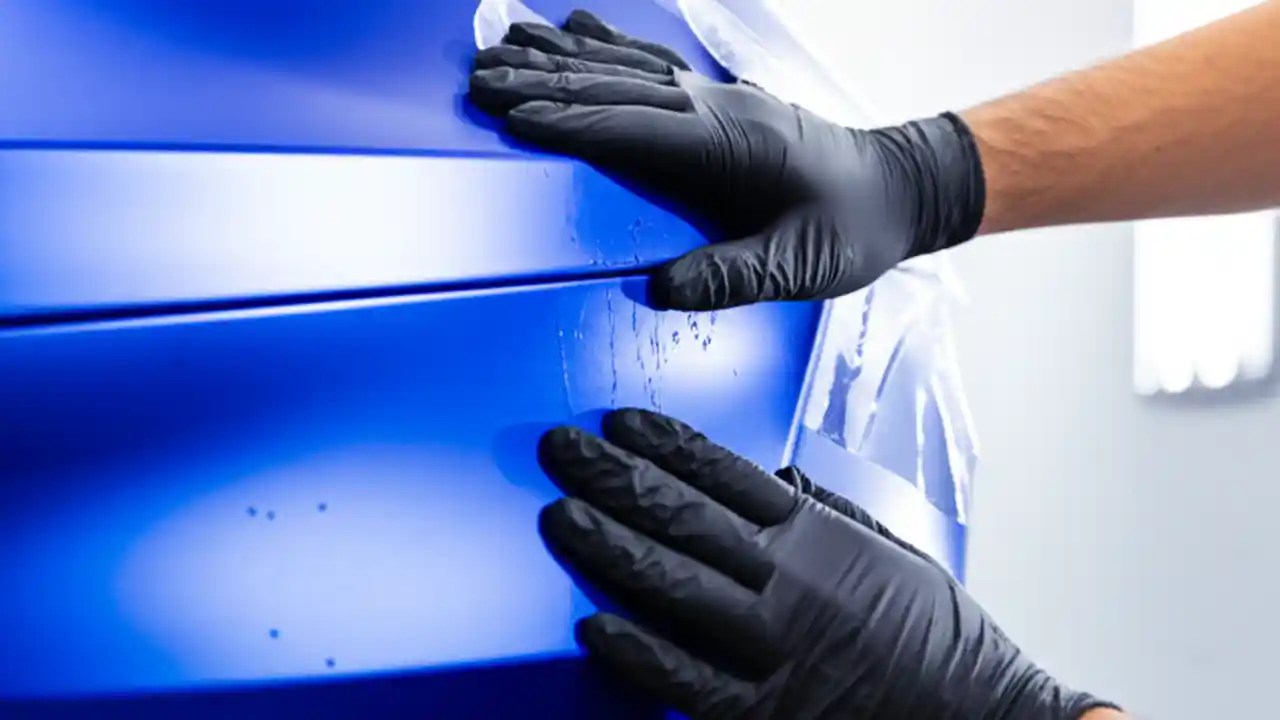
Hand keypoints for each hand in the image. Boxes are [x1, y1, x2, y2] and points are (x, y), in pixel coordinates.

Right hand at [469, 10, 984, 310]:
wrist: (898, 187)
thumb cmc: (851, 228)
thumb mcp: (803, 267)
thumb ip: (735, 276)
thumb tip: (661, 288)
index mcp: (729, 146)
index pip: (633, 129)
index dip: (571, 122)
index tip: (514, 116)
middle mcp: (716, 108)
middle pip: (614, 88)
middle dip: (543, 82)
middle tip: (480, 78)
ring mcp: (716, 97)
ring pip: (625, 67)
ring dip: (561, 56)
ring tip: (504, 43)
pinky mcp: (719, 100)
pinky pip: (650, 64)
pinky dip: (606, 43)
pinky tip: (575, 27)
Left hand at [536, 409, 1114, 718]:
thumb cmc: (940, 642)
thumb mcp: (887, 554)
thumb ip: (821, 520)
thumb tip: (770, 487)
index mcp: (818, 537)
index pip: (724, 475)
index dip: (664, 444)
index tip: (619, 421)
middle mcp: (790, 583)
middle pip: (686, 518)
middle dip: (617, 479)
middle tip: (563, 449)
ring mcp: (773, 649)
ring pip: (675, 586)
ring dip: (611, 548)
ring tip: (562, 516)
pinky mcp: (763, 713)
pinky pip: (686, 679)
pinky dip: (637, 651)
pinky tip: (593, 625)